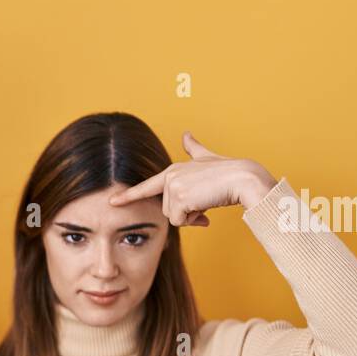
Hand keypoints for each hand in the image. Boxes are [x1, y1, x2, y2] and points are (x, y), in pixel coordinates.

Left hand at [108, 131, 275, 225]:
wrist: (244, 178)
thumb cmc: (229, 172)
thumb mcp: (207, 158)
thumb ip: (194, 149)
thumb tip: (186, 134)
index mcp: (173, 170)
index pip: (147, 186)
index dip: (129, 196)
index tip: (112, 202)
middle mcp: (170, 176)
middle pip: (166, 210)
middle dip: (185, 213)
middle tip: (203, 203)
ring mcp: (174, 186)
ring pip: (173, 217)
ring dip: (191, 216)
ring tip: (207, 202)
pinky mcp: (179, 197)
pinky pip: (180, 221)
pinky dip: (194, 220)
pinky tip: (207, 207)